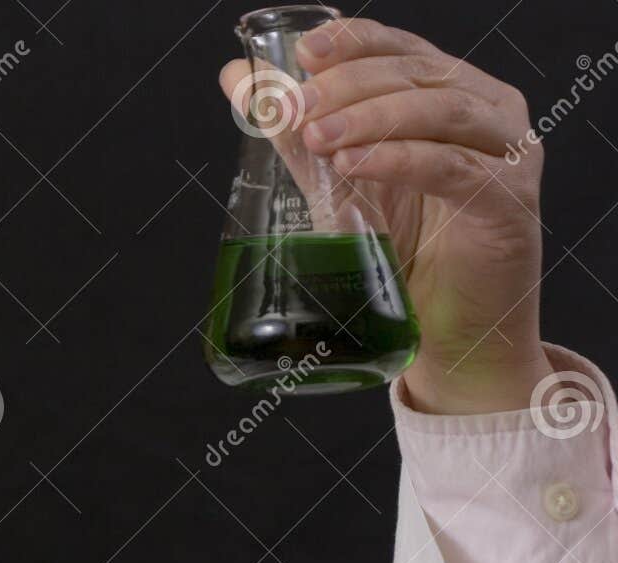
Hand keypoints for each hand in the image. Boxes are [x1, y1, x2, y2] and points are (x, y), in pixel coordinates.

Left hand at [220, 17, 552, 414]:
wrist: (449, 336)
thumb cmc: (403, 258)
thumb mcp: (340, 186)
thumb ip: (297, 134)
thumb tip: (239, 82)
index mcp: (450, 97)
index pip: (403, 49)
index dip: (355, 41)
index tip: (305, 51)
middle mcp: (486, 114)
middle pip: (419, 74)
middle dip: (349, 84)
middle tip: (294, 106)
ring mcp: (505, 155)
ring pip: (440, 110)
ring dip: (370, 117)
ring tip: (316, 136)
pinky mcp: (508, 203)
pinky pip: (452, 167)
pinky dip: (399, 159)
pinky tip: (354, 164)